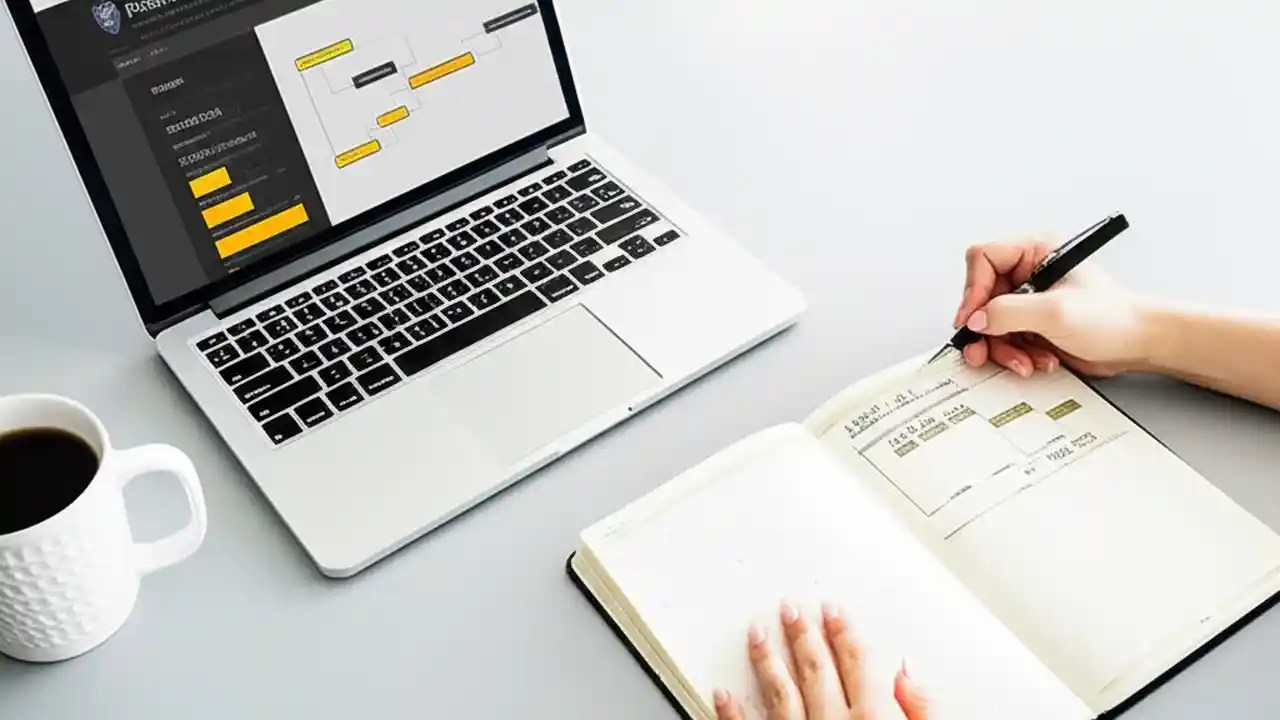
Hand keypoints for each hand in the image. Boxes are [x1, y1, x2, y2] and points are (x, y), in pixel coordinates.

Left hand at [713, 602, 928, 719]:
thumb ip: (926, 709)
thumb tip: (908, 676)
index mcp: (874, 717)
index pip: (858, 662)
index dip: (844, 631)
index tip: (831, 608)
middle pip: (817, 669)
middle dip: (802, 634)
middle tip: (788, 607)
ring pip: (780, 693)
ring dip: (767, 659)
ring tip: (756, 633)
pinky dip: (733, 711)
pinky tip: (723, 694)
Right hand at [954, 235, 1152, 377]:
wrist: (1136, 345)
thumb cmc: (1113, 318)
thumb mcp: (1055, 313)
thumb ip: (1009, 312)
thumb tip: (976, 319)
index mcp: (1035, 252)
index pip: (983, 259)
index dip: (973, 290)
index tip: (972, 320)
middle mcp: (1028, 272)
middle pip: (981, 297)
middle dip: (987, 329)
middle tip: (982, 349)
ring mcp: (1028, 299)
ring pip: (990, 323)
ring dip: (1003, 347)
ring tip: (1024, 360)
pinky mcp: (1030, 323)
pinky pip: (1003, 338)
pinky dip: (1014, 354)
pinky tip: (1036, 360)